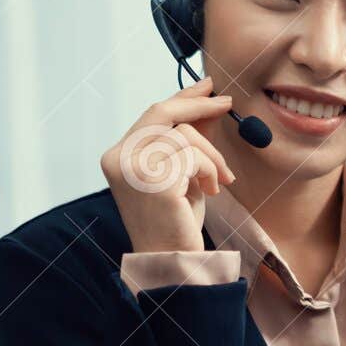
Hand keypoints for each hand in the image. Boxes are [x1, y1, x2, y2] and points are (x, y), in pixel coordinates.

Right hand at [100, 77, 237, 253]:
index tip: (207, 87)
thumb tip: (209, 105)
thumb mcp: (183, 173)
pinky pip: (193, 156)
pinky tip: (211, 190)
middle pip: (163, 113)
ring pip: (184, 135)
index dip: (182, 98)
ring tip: (220, 179)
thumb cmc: (176, 220)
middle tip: (228, 103)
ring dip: (211, 155)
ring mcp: (133, 168)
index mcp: (118, 156)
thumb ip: (190, 140)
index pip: (152, 114)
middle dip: (199, 105)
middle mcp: (118, 158)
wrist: (172, 259)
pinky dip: (210, 169)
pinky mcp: (154, 180)